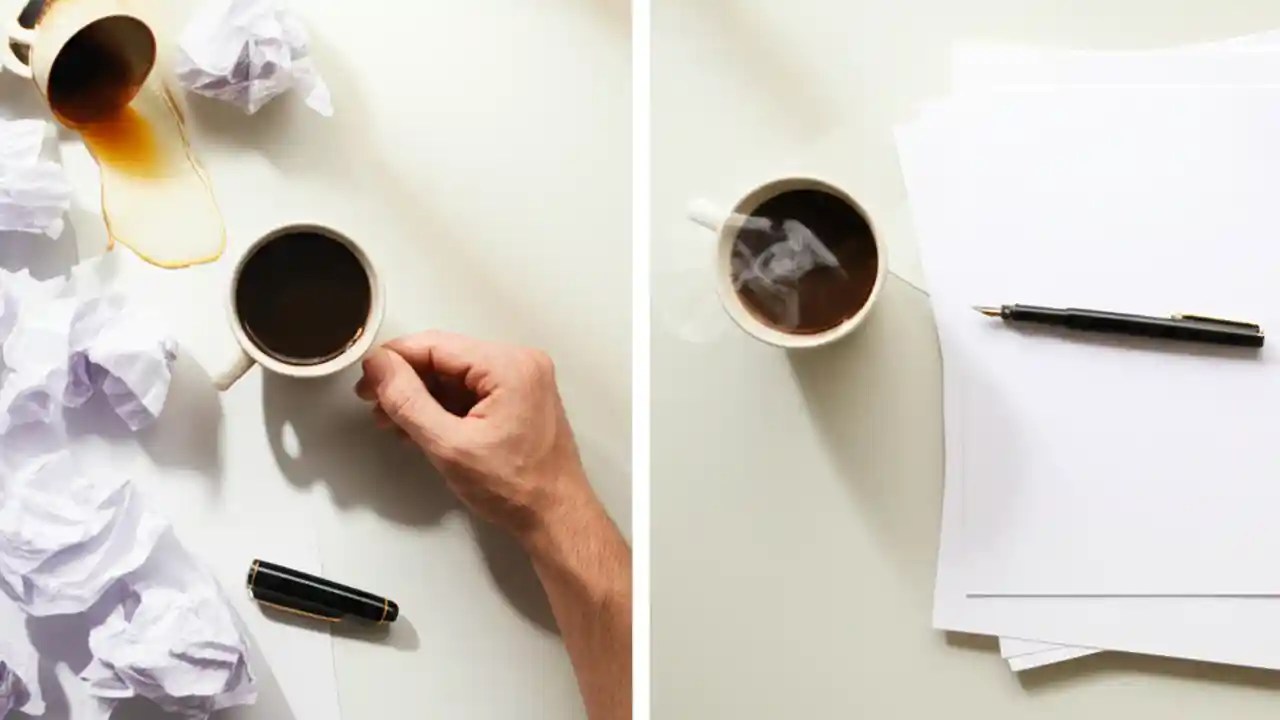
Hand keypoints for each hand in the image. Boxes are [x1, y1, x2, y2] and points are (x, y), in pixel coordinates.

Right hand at [355, 331, 596, 546]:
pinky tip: (417, 427)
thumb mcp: (449, 446)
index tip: (364, 379)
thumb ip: (408, 402)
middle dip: (406, 382)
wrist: (555, 517)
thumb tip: (378, 366)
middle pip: (446, 358)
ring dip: (422, 397)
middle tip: (373, 404)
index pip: (437, 345)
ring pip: (455, 376)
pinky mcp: (519, 399)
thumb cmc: (514, 488)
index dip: (395, 359)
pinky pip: (471, 392)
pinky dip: (443, 407)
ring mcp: (522, 380)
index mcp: (509, 366)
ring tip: (391, 422)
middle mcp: (520, 363)